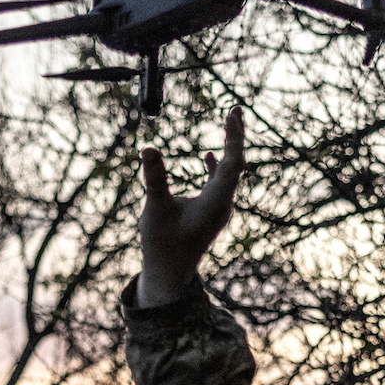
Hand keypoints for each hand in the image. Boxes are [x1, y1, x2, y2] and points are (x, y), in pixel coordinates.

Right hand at [139, 106, 245, 307]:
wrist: (169, 275)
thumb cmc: (162, 244)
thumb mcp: (155, 208)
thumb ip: (154, 178)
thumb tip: (148, 148)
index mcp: (216, 202)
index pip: (233, 162)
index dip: (234, 136)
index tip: (234, 112)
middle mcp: (223, 204)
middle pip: (236, 164)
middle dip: (235, 136)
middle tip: (235, 109)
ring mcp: (218, 209)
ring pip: (229, 173)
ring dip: (228, 148)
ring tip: (230, 124)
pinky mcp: (210, 213)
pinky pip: (219, 184)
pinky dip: (216, 167)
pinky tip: (209, 155)